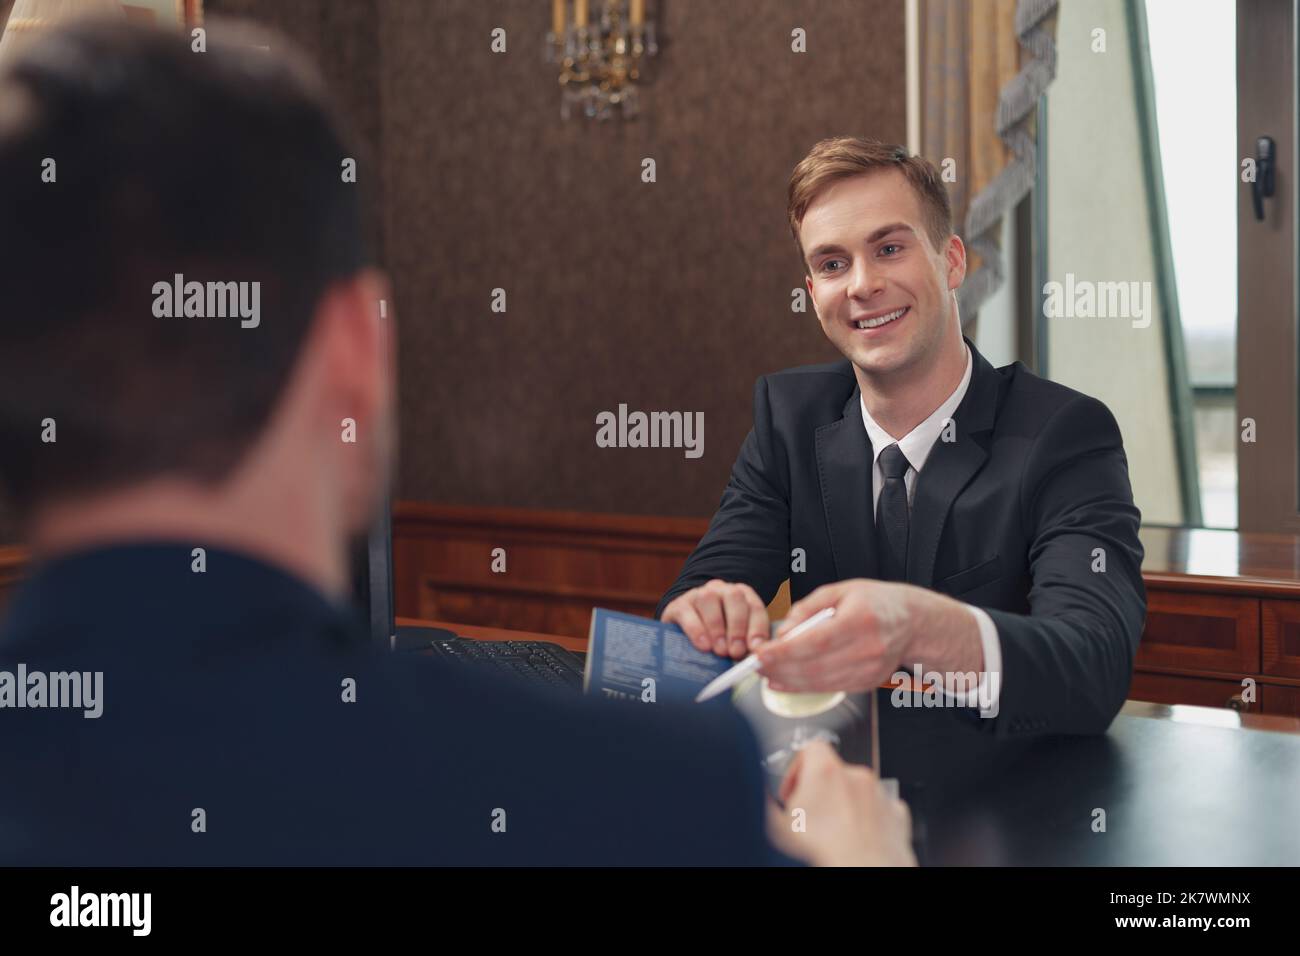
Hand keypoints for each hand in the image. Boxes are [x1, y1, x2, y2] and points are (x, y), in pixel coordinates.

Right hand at [660, 579, 769, 658]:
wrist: (683, 633)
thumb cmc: (716, 639)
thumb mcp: (734, 641)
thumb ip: (746, 647)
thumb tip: (754, 660)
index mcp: (741, 596)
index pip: (754, 606)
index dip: (757, 627)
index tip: (756, 648)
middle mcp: (721, 590)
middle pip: (734, 596)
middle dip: (737, 626)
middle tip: (736, 651)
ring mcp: (698, 594)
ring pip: (708, 598)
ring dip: (717, 627)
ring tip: (720, 651)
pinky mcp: (678, 605)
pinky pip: (687, 612)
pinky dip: (696, 630)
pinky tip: (703, 646)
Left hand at [755, 579, 915, 692]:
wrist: (912, 621)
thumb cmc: (873, 601)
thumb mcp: (839, 591)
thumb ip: (807, 609)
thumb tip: (782, 633)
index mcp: (861, 620)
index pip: (815, 642)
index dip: (784, 652)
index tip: (760, 654)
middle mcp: (868, 649)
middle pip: (815, 667)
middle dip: (779, 669)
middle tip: (754, 665)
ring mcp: (870, 670)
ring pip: (820, 682)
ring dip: (788, 681)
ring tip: (765, 674)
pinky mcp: (868, 683)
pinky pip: (830, 688)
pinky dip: (804, 687)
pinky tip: (785, 681)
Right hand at [766, 740, 915, 866]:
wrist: (862, 874)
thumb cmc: (824, 856)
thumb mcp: (776, 827)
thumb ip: (763, 800)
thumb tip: (756, 794)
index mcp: (826, 771)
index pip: (809, 748)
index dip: (796, 770)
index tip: (792, 793)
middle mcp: (857, 777)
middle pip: (833, 772)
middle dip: (820, 793)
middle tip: (809, 819)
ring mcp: (880, 796)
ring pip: (857, 791)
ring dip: (844, 806)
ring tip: (833, 834)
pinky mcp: (897, 816)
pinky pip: (880, 809)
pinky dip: (869, 820)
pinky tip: (856, 839)